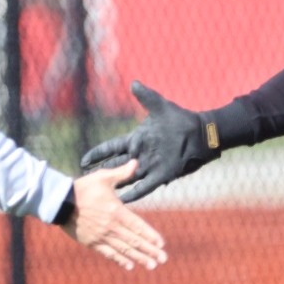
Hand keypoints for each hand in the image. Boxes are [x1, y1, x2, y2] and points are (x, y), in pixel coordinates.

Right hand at [63, 161, 166, 269]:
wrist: (59, 202)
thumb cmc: (82, 188)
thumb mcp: (103, 177)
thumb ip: (121, 173)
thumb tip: (136, 162)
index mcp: (116, 211)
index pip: (138, 226)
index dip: (151, 236)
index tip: (161, 244)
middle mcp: (111, 226)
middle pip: (134, 241)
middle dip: (150, 251)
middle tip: (163, 259)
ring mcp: (101, 236)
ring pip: (124, 250)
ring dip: (139, 258)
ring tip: (151, 265)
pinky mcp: (91, 242)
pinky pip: (108, 253)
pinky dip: (119, 260)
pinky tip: (130, 266)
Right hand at [80, 81, 220, 202]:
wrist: (200, 133)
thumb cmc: (180, 119)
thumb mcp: (160, 107)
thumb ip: (146, 97)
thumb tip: (134, 83)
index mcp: (136, 139)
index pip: (111, 148)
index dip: (98, 154)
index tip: (84, 160)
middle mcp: (140, 155)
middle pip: (114, 165)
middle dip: (100, 172)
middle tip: (85, 180)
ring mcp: (150, 166)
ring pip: (126, 178)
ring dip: (114, 185)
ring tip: (99, 194)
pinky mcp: (161, 175)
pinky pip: (145, 187)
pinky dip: (134, 194)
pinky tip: (122, 201)